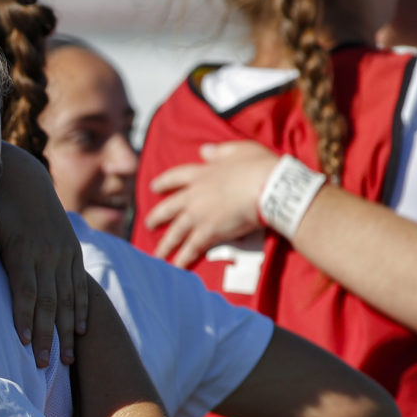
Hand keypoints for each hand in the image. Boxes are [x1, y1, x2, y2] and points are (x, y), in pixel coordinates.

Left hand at [0, 143, 88, 365]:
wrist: (24, 178)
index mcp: (24, 251)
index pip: (26, 293)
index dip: (25, 319)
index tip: (23, 344)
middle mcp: (48, 255)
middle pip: (49, 303)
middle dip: (46, 337)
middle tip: (43, 366)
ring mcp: (64, 254)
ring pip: (69, 299)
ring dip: (67, 331)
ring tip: (66, 360)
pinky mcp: (73, 251)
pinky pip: (80, 286)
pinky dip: (82, 309)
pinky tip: (81, 331)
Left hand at [145, 140, 279, 266]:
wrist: (268, 186)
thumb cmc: (258, 166)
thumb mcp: (238, 149)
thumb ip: (219, 151)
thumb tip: (203, 150)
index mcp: (201, 173)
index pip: (175, 176)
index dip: (163, 182)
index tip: (153, 187)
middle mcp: (194, 194)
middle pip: (168, 207)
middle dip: (156, 217)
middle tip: (148, 225)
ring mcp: (199, 214)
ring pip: (175, 231)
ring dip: (165, 244)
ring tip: (157, 255)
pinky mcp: (208, 232)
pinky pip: (191, 248)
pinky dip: (182, 259)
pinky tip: (175, 267)